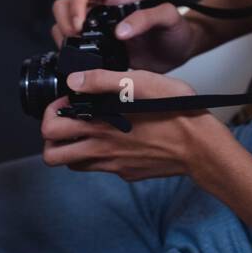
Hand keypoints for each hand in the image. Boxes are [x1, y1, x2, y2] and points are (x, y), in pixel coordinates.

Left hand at [40, 68, 223, 181]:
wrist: (201, 147)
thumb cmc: (176, 110)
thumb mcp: (140, 83)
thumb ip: (103, 80)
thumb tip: (74, 81)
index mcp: (99, 125)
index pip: (50, 129)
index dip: (51, 112)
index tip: (67, 101)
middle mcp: (101, 150)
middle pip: (53, 155)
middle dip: (52, 136)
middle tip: (68, 119)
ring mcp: (114, 165)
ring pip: (74, 164)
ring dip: (72, 147)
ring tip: (88, 128)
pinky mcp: (127, 172)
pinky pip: (101, 167)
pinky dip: (99, 154)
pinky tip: (116, 137)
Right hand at [51, 0, 200, 72]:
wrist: (179, 52)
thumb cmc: (176, 29)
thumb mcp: (168, 18)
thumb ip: (147, 18)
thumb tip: (120, 30)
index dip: (75, 2)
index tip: (80, 23)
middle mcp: (103, 11)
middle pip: (65, 4)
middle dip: (64, 21)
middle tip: (76, 38)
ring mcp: (98, 31)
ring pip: (64, 25)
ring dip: (63, 37)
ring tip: (78, 52)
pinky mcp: (98, 51)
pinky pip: (74, 49)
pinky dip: (71, 55)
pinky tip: (84, 64)